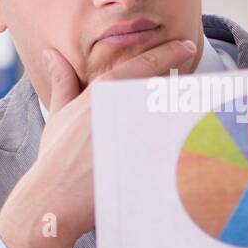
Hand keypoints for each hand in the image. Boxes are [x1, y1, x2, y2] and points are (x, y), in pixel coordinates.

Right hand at [0, 38, 197, 247]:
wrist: (53, 201)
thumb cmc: (55, 159)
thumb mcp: (58, 115)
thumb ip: (62, 81)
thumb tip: (51, 53)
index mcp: (103, 93)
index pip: (145, 64)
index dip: (170, 52)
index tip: (187, 46)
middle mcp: (123, 109)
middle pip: (167, 91)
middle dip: (181, 92)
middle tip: (196, 94)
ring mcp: (139, 137)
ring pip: (175, 116)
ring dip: (186, 118)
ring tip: (196, 122)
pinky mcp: (149, 164)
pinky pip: (177, 148)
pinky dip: (187, 145)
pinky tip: (195, 150)